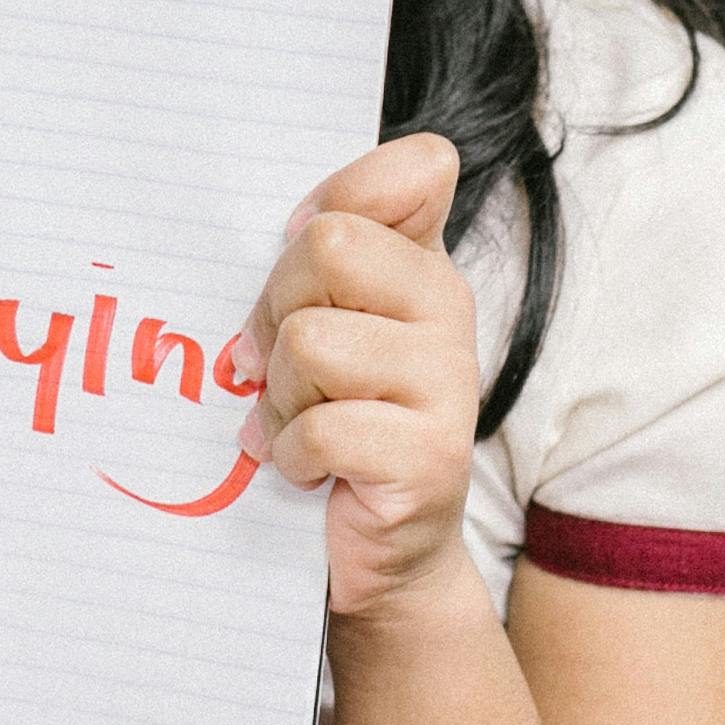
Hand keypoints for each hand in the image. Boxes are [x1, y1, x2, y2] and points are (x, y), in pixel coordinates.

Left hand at [247, 134, 482, 622]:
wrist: (380, 554)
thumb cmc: (334, 424)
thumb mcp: (320, 324)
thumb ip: (314, 262)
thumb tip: (296, 229)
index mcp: (423, 264)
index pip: (416, 171)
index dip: (339, 198)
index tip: (302, 252)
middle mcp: (449, 309)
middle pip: (327, 248)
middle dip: (275, 311)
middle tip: (279, 367)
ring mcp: (448, 382)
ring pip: (310, 342)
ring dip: (279, 397)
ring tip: (296, 424)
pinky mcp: (432, 456)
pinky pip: (321, 428)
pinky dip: (292, 455)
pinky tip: (310, 470)